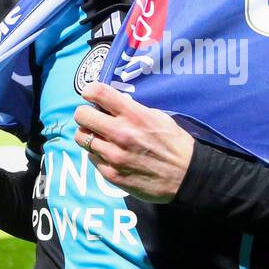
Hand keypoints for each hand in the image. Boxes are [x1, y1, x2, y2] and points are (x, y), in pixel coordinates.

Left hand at [73, 82, 193, 203]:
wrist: (186, 177)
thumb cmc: (175, 144)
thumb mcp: (158, 117)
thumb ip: (133, 110)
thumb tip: (111, 106)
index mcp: (134, 116)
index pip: (98, 93)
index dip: (89, 91)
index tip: (90, 95)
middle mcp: (120, 134)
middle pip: (81, 116)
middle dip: (85, 114)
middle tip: (93, 118)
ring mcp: (114, 156)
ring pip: (82, 138)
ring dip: (89, 135)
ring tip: (101, 138)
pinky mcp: (111, 175)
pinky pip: (92, 158)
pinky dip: (98, 155)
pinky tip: (112, 155)